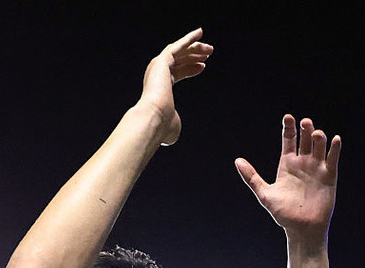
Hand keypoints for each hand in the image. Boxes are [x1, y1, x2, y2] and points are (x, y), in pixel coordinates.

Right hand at [139, 28, 212, 145]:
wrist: (154, 120)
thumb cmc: (162, 128)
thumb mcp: (172, 128)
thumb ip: (174, 125)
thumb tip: (171, 136)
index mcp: (158, 88)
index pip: (176, 74)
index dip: (190, 69)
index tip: (203, 67)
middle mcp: (156, 75)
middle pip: (179, 60)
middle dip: (194, 55)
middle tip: (209, 53)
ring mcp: (158, 66)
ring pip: (180, 51)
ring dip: (195, 47)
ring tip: (210, 48)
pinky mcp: (162, 61)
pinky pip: (178, 45)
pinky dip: (189, 38)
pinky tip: (200, 33)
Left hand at [236, 115, 340, 246]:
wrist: (302, 230)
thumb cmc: (283, 215)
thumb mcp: (265, 194)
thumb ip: (251, 177)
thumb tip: (237, 161)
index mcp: (287, 164)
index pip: (289, 139)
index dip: (289, 127)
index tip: (288, 117)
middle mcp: (302, 164)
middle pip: (305, 138)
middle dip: (306, 128)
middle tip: (305, 123)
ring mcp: (316, 169)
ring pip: (319, 146)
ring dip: (318, 137)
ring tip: (316, 134)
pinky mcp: (329, 176)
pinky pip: (333, 159)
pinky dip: (335, 148)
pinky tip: (335, 140)